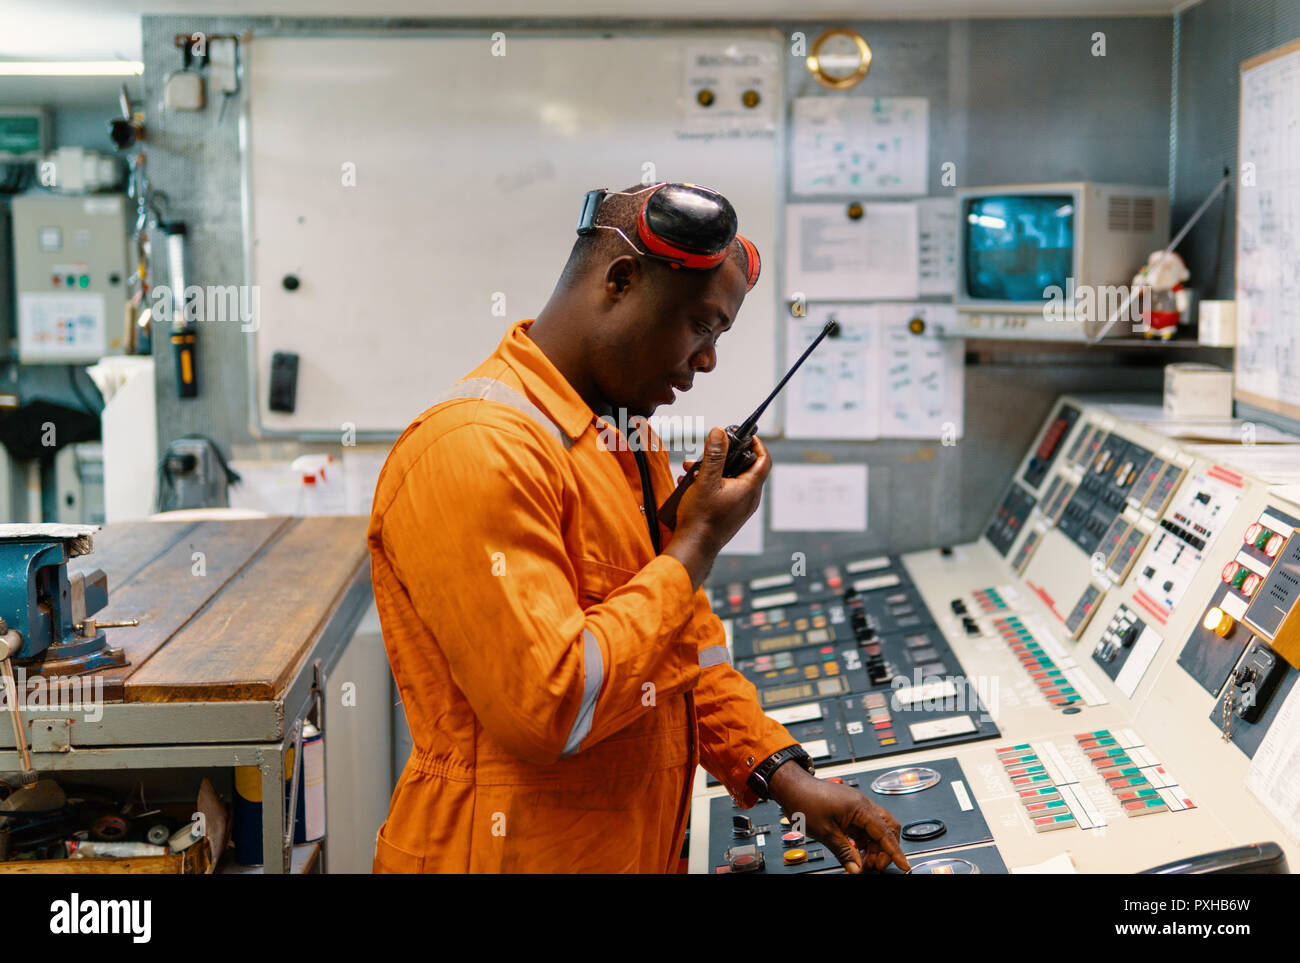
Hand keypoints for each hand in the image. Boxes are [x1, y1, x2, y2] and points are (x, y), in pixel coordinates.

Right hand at [665, 427, 770, 588]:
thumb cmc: (701, 518)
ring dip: (711, 470)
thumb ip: (714, 454)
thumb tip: (720, 432)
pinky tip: (690, 484)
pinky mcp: (729, 514)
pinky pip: (724, 492)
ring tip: (691, 469)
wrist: (693, 548)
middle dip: (724, 456)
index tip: (743, 435)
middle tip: (710, 450)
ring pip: (730, 480)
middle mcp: (749, 498)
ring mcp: (739, 508)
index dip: (756, 444)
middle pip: (744, 467)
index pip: (763, 459)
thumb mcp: (705, 480)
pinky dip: (710, 484)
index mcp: (749, 488)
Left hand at [768, 761, 909, 873]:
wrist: (792, 786)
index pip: (885, 833)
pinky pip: (865, 829)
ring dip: (874, 848)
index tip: (904, 865)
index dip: (895, 852)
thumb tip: (856, 868)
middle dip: (885, 850)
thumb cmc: (805, 800)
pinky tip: (857, 853)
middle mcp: (863, 805)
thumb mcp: (825, 832)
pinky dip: (865, 843)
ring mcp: (857, 808)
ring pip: (876, 831)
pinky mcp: (850, 812)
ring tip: (864, 863)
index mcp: (860, 807)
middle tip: (874, 866)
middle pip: (887, 829)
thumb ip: (844, 852)